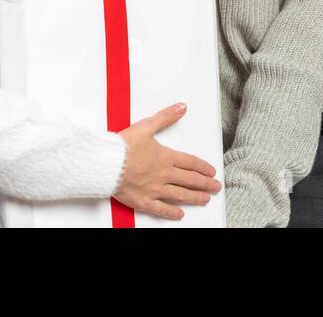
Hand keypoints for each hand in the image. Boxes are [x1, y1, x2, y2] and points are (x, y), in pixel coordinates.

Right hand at [114, 103, 221, 219]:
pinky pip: (161, 209)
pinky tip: (180, 214)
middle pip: (190, 180)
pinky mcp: (144, 201)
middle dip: (205, 184)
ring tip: (205, 199)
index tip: (211, 172)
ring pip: (180, 195)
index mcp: (165, 157)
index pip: (190, 163)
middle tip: (216, 187)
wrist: (106, 163)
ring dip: (195, 197)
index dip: (203, 167)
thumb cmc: (122, 146)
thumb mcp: (146, 126)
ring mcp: (155, 189)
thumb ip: (165, 117)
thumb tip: (181, 107)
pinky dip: (172, 212)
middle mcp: (164, 175)